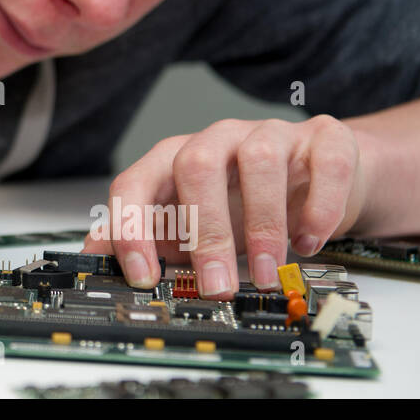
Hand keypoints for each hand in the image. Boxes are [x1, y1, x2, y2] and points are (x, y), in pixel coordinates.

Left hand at [80, 116, 367, 296]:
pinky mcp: (325, 140)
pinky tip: (310, 241)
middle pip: (196, 164)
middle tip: (216, 285)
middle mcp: (218, 139)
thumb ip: (144, 237)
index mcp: (174, 159)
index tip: (144, 276)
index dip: (131, 227)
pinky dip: (319, 205)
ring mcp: (272, 134)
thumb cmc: (246, 200)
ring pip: (260, 158)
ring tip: (266, 272)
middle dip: (204, 230)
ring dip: (263, 224)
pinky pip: (325, 161)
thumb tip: (93, 261)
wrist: (318, 177)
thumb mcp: (189, 221)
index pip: (133, 182)